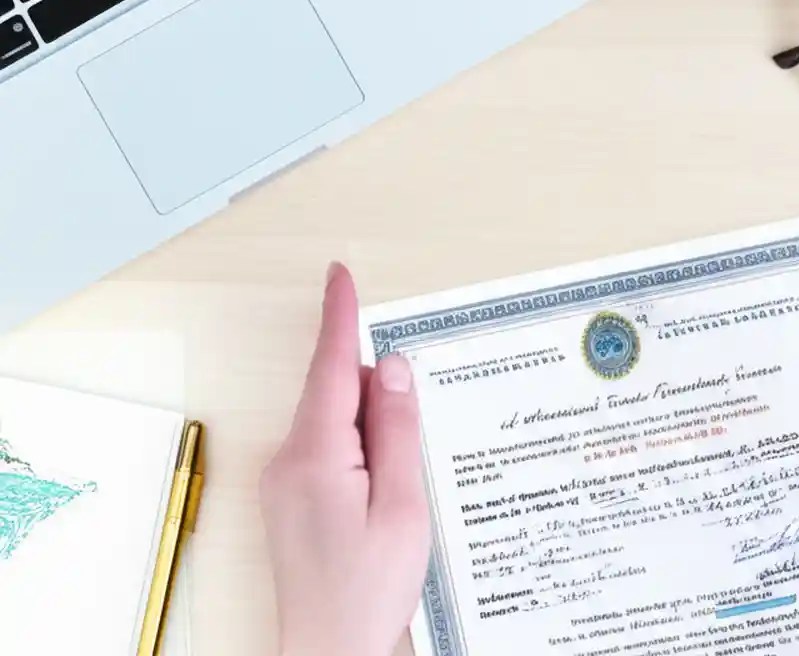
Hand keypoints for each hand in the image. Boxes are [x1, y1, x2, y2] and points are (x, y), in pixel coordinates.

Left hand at [260, 264, 431, 655]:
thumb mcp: (402, 506)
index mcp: (316, 456)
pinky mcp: (292, 500)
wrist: (331, 652)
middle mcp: (290, 461)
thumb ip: (398, 431)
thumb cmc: (368, 591)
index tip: (341, 276)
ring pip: (337, 425)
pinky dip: (362, 454)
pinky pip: (330, 452)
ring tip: (400, 493)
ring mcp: (286, 482)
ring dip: (375, 434)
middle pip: (339, 396)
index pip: (332, 368)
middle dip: (381, 398)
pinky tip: (385, 494)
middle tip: (415, 447)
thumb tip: (395, 369)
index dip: (341, 318)